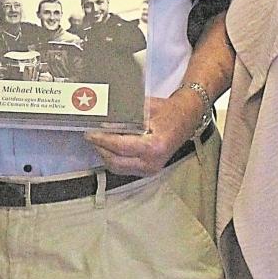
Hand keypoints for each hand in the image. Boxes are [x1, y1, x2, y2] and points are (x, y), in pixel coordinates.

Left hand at [85, 94, 200, 177]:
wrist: (187, 118)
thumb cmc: (168, 111)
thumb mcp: (146, 108)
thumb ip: (125, 115)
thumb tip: (103, 118)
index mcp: (154, 146)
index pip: (120, 147)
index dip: (102, 140)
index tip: (90, 133)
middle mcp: (152, 162)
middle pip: (116, 162)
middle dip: (100, 149)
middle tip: (90, 136)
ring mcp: (151, 169)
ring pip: (118, 168)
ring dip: (105, 155)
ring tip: (98, 140)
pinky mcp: (149, 170)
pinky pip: (125, 168)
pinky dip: (114, 158)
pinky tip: (109, 146)